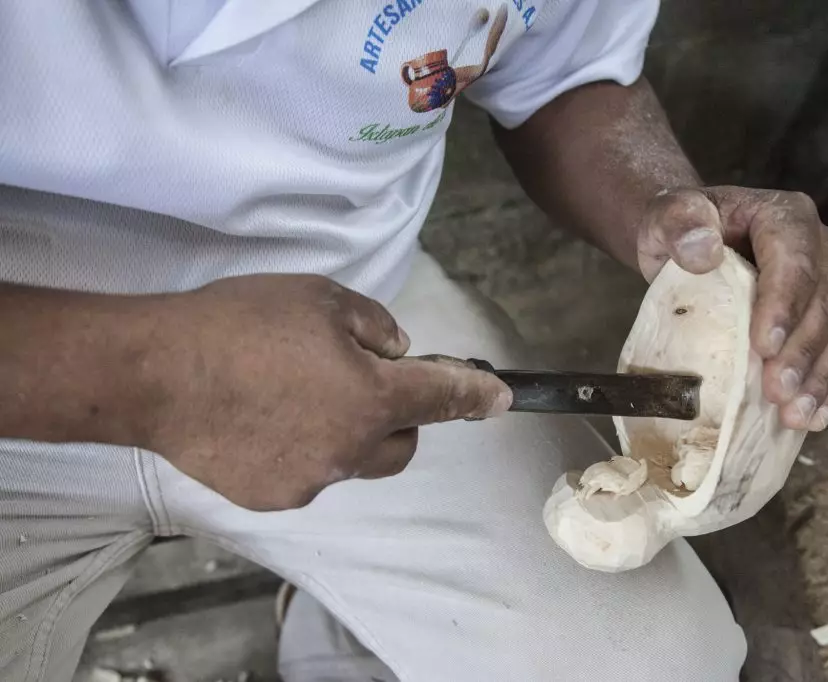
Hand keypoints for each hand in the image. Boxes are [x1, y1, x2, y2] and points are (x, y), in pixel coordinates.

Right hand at [142, 275, 511, 510]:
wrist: (155, 372)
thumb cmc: (240, 323)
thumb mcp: (319, 298)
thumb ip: (373, 325)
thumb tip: (397, 351)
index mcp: (372, 398)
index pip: (442, 397)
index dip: (476, 396)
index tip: (500, 400)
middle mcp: (351, 450)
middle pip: (401, 445)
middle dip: (396, 419)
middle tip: (358, 383)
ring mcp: (311, 481)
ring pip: (352, 462)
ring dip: (343, 434)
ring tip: (290, 397)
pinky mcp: (272, 498)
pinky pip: (307, 474)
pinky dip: (301, 451)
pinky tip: (260, 420)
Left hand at [636, 186, 827, 431]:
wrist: (690, 242)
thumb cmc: (681, 230)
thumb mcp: (667, 216)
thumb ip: (679, 222)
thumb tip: (703, 251)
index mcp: (788, 217)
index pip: (794, 261)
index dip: (783, 306)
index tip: (763, 347)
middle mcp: (820, 248)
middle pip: (821, 304)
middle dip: (801, 354)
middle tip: (777, 394)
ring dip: (818, 379)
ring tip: (795, 416)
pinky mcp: (825, 318)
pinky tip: (814, 417)